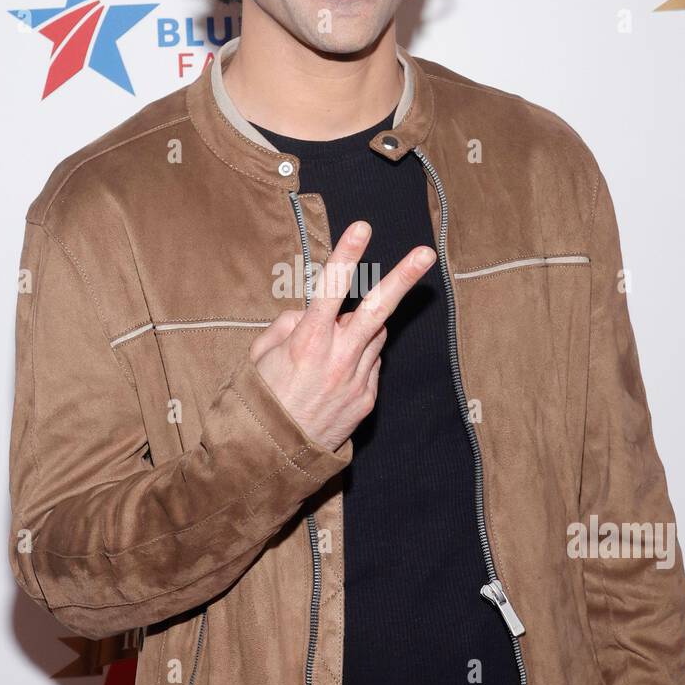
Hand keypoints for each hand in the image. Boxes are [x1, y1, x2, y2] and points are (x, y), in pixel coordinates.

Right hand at [249, 220, 436, 451]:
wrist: (274, 456)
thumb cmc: (261, 399)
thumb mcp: (259, 355)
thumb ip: (286, 325)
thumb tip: (310, 313)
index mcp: (307, 342)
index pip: (331, 290)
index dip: (347, 255)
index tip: (363, 228)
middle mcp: (338, 358)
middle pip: (378, 309)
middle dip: (403, 278)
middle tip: (425, 253)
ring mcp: (357, 379)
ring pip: (374, 335)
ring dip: (362, 329)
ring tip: (331, 349)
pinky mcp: (367, 398)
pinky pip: (371, 363)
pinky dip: (360, 358)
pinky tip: (334, 376)